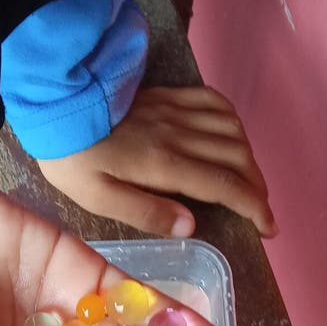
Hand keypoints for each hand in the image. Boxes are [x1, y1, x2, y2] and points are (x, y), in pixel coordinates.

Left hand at [38, 86, 276, 238]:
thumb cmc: (75, 161)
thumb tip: (191, 227)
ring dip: (250, 159)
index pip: (224, 186)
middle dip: (258, 188)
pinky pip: (215, 103)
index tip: (269, 227)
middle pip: (237, 159)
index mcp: (165, 165)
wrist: (57, 107)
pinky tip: (233, 139)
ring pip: (233, 132)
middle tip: (262, 212)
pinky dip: (234, 123)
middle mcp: (180, 136)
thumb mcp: (100, 199)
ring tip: (250, 184)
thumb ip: (146, 213)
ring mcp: (176, 113)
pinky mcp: (169, 98)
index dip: (254, 207)